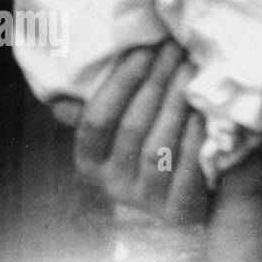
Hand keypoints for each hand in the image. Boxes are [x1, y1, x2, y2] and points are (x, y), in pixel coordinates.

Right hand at [74, 42, 208, 223]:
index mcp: (91, 162)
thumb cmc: (156, 146)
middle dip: (154, 82)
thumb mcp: (122, 132)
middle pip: (132, 128)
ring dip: (174, 104)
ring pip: (157, 148)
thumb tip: (59, 97)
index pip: (96, 121)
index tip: (143, 51)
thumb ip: (101, 110)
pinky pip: (185, 171)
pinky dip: (193, 138)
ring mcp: (146, 200)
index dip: (119, 84)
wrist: (199, 199)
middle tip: (174, 49)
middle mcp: (113, 184)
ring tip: (190, 69)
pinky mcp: (178, 211)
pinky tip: (202, 111)